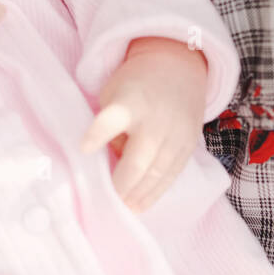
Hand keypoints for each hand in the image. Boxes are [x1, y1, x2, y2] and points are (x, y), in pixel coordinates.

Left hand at [78, 36, 207, 211]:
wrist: (178, 66)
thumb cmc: (135, 83)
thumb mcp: (113, 93)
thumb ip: (112, 128)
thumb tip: (112, 163)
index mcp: (132, 100)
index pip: (114, 117)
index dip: (99, 133)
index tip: (84, 148)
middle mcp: (156, 118)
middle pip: (140, 158)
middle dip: (122, 184)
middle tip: (107, 201)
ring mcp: (176, 133)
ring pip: (158, 172)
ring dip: (139, 195)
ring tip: (123, 209)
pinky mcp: (188, 144)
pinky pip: (172, 174)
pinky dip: (155, 192)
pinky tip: (141, 204)